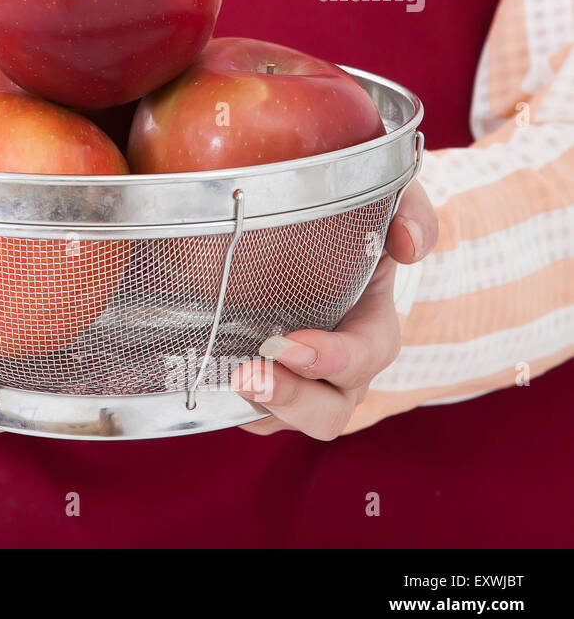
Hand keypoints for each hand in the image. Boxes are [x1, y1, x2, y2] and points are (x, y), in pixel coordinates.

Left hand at [230, 179, 438, 439]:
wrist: (275, 228)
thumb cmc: (336, 218)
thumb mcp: (379, 198)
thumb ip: (408, 207)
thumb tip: (412, 245)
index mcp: (369, 322)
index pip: (367, 354)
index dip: (333, 358)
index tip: (286, 343)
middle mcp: (337, 365)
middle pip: (332, 410)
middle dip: (295, 399)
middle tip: (251, 375)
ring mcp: (298, 380)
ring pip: (290, 420)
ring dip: (263, 410)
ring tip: (232, 382)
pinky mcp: (259, 382)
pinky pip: (252, 415)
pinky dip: (230, 408)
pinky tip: (205, 382)